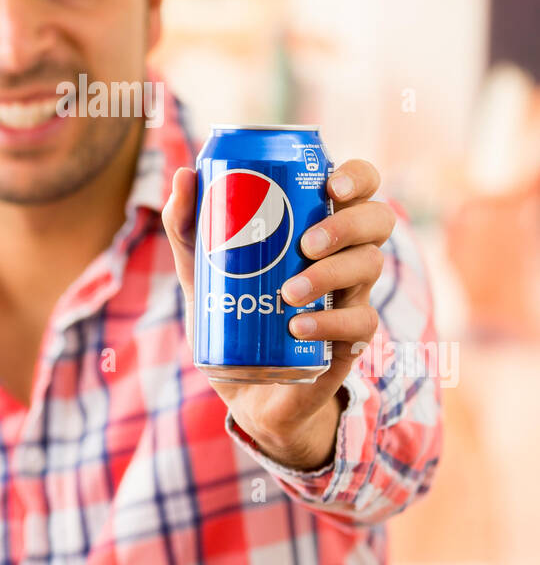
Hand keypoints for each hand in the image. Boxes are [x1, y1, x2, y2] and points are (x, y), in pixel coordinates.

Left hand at [161, 159, 395, 469]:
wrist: (242, 389)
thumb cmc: (229, 314)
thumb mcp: (201, 270)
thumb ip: (188, 225)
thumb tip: (186, 176)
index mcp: (319, 225)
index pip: (360, 186)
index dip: (358, 175)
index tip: (332, 183)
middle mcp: (345, 255)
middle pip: (378, 220)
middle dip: (347, 225)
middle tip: (308, 242)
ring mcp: (353, 297)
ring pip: (369, 267)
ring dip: (331, 274)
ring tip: (289, 292)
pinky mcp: (351, 340)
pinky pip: (361, 323)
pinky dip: (330, 322)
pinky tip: (299, 328)